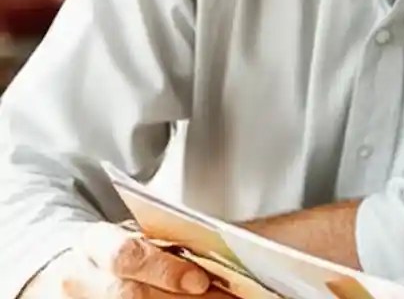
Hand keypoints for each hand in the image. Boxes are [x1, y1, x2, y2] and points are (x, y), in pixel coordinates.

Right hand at [20, 223, 217, 298]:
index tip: (201, 281)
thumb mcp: (129, 235)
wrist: (62, 270)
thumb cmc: (110, 251)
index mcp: (94, 243)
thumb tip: (216, 257)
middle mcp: (78, 279)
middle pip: (130, 296)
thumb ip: (162, 244)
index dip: (166, 271)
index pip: (127, 256)